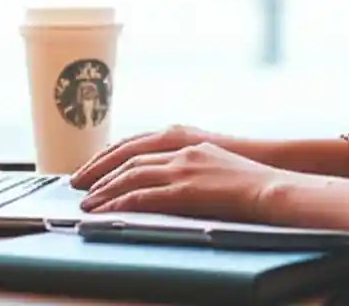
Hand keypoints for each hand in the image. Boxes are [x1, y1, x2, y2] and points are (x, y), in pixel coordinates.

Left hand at [79, 142, 283, 221]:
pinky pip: (143, 197)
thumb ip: (184, 158)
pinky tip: (108, 212)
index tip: (91, 167)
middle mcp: (175, 146)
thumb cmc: (245, 172)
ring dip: (104, 190)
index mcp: (180, 135)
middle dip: (97, 171)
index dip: (108, 156)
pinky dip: (121, 204)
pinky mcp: (185, 189)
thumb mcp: (209, 154)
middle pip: (125, 157)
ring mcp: (180, 167)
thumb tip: (165, 171)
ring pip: (129, 176)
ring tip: (87, 203)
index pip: (133, 143)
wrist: (270, 181)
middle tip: (77, 184)